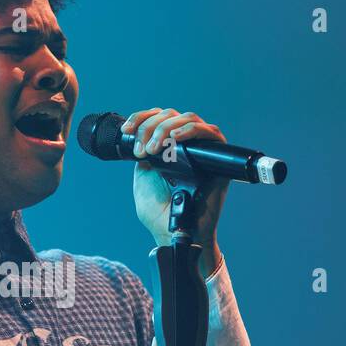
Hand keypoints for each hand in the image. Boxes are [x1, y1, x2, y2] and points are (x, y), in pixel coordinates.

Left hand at [122, 107, 231, 269]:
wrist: (173, 230)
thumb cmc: (158, 211)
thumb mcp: (142, 175)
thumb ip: (145, 151)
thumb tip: (146, 131)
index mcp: (167, 147)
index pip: (157, 118)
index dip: (141, 118)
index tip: (126, 130)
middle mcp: (185, 144)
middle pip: (170, 115)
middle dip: (150, 126)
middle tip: (142, 150)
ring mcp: (202, 149)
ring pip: (188, 118)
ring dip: (165, 129)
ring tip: (154, 149)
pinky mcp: (218, 158)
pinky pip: (209, 132)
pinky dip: (189, 131)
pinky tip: (174, 140)